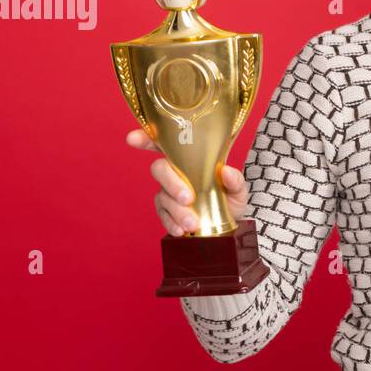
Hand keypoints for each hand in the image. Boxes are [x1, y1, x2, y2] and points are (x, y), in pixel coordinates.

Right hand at [126, 128, 249, 235]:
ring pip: (162, 196)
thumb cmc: (230, 196)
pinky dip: (171, 223)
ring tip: (193, 224)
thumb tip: (226, 172)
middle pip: (160, 170)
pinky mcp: (168, 212)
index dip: (145, 138)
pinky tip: (181, 231)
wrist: (231, 222)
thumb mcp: (238, 188)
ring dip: (176, 210)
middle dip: (171, 184)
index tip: (133, 139)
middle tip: (188, 199)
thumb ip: (235, 180)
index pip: (164, 144)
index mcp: (189, 159)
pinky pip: (164, 216)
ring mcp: (168, 193)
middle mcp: (175, 173)